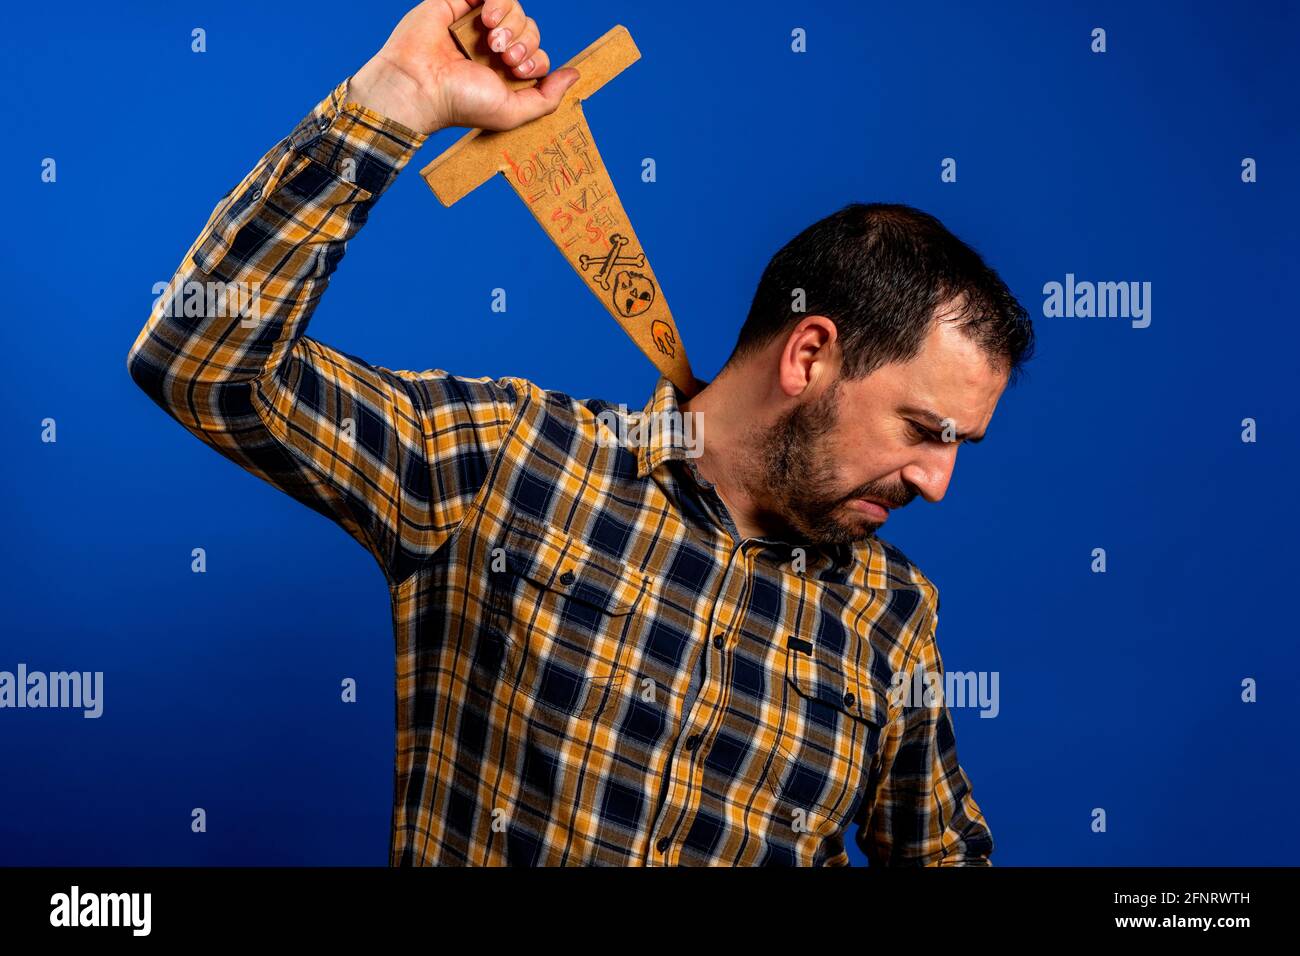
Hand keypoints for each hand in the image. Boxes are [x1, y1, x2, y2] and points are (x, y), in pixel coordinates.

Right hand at [348, 0, 578, 134]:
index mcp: (504, 73)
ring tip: (491, 38)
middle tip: (503, 55)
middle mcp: (492, 48)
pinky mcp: (458, 3)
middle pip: (530, 29)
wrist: (420, 85)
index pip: (537, 54)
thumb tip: (574, 75)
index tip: (517, 68)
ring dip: (512, 21)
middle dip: (524, 40)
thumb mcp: (512, 112)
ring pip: (515, 9)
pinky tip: (488, 17)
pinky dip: (498, 0)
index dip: (535, 57)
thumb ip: (546, 99)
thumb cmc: (461, 103)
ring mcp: (476, 25)